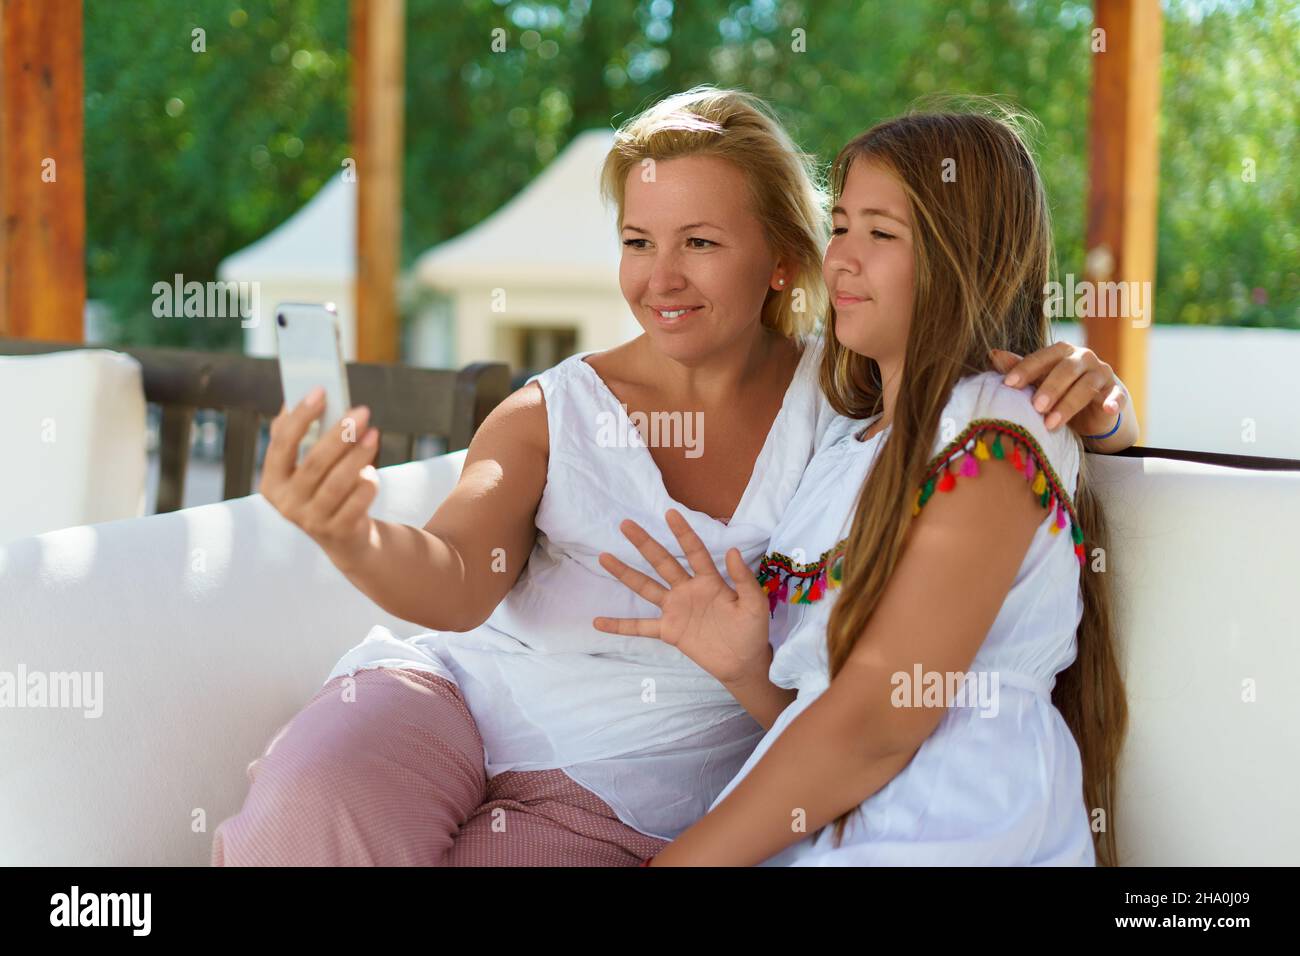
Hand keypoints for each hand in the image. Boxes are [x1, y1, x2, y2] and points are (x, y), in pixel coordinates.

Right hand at [260, 386, 381, 567]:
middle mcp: (286, 504)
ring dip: (358, 454)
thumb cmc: (323, 489)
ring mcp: (311, 521)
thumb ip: (296, 436)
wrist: (344, 537)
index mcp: (271, 482)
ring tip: (374, 434)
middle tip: (362, 411)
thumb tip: (295, 399)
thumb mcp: (304, 467)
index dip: (301, 417)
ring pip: (338, 482)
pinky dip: (367, 483)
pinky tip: (372, 473)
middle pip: (314, 463)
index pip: (282, 444)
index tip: (321, 391)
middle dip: (339, 434)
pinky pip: (357, 501)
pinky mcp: (338, 532)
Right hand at [593, 508, 771, 686]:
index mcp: (710, 581)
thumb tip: (733, 550)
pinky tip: (599, 621)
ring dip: (625, 573)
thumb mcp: (754, 604)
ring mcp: (676, 610)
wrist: (744, 663)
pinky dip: (620, 626)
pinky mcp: (669, 631)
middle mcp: (688, 590)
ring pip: (646, 587)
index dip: (683, 533)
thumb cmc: (752, 630)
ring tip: (604, 557)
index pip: (695, 551)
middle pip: (663, 562)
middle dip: (645, 543)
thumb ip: (743, 579)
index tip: (670, 513)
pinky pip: (640, 627)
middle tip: (626, 524)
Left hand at [990, 342, 1126, 436]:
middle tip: (1035, 407)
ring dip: (1069, 404)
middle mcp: (1084, 357)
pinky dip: (1113, 402)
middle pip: (1066, 369)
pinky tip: (1107, 409)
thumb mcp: (1038, 381)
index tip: (1008, 385)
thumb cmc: (1059, 391)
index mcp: (1062, 351)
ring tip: (1051, 424)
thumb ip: (1019, 369)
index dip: (1025, 369)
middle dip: (1050, 388)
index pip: (1043, 356)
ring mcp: (1102, 374)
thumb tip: (993, 354)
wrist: (1093, 409)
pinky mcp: (1117, 392)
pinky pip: (1116, 396)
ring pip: (1087, 386)